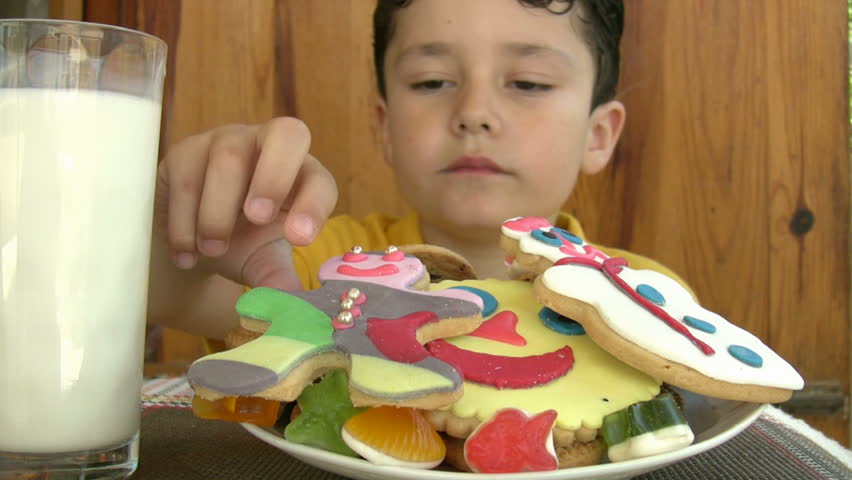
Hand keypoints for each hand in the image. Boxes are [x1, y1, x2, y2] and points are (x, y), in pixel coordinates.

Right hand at [154, 117, 337, 289]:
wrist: (188, 235)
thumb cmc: (241, 241)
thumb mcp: (262, 262)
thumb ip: (279, 282)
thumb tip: (298, 314)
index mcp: (301, 176)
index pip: (320, 177)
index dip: (314, 203)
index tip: (299, 239)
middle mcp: (269, 148)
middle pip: (287, 133)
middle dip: (273, 177)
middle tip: (255, 219)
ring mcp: (226, 142)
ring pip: (227, 158)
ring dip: (219, 211)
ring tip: (212, 250)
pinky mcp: (184, 151)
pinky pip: (185, 178)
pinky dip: (184, 222)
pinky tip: (186, 254)